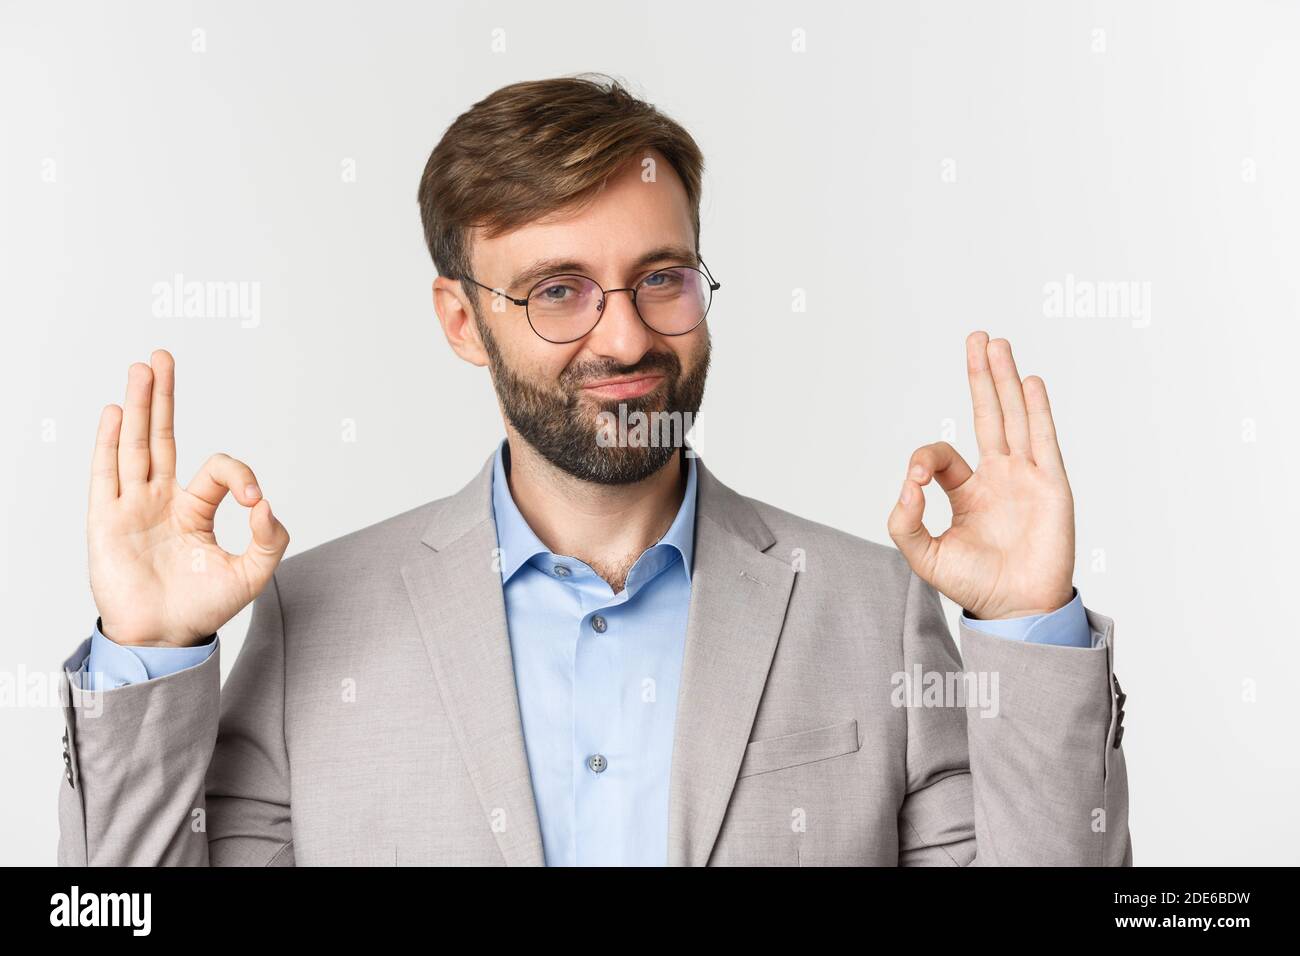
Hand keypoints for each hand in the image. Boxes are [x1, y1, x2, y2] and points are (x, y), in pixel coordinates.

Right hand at [87, 350, 289, 646]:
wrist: (165, 638)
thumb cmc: (203, 608)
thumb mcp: (253, 574)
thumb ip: (270, 539)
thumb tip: (266, 504)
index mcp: (194, 509)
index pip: (216, 470)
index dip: (240, 475)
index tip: (254, 497)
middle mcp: (160, 501)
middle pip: (160, 438)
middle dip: (162, 397)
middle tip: (162, 357)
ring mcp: (132, 508)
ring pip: (135, 446)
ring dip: (139, 406)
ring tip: (142, 368)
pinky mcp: (107, 522)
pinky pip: (108, 475)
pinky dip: (111, 443)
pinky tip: (117, 413)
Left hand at [887, 332, 1074, 619]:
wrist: (1016, 610)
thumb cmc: (974, 586)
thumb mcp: (923, 555)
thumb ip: (904, 521)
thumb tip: (906, 485)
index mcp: (968, 492)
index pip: (943, 456)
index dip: (925, 459)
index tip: (916, 479)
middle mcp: (999, 477)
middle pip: (988, 415)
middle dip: (981, 377)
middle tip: (977, 338)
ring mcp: (1027, 477)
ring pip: (1015, 418)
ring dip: (1006, 380)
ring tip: (997, 343)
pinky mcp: (1051, 485)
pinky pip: (1043, 440)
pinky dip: (1036, 410)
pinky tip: (1029, 382)